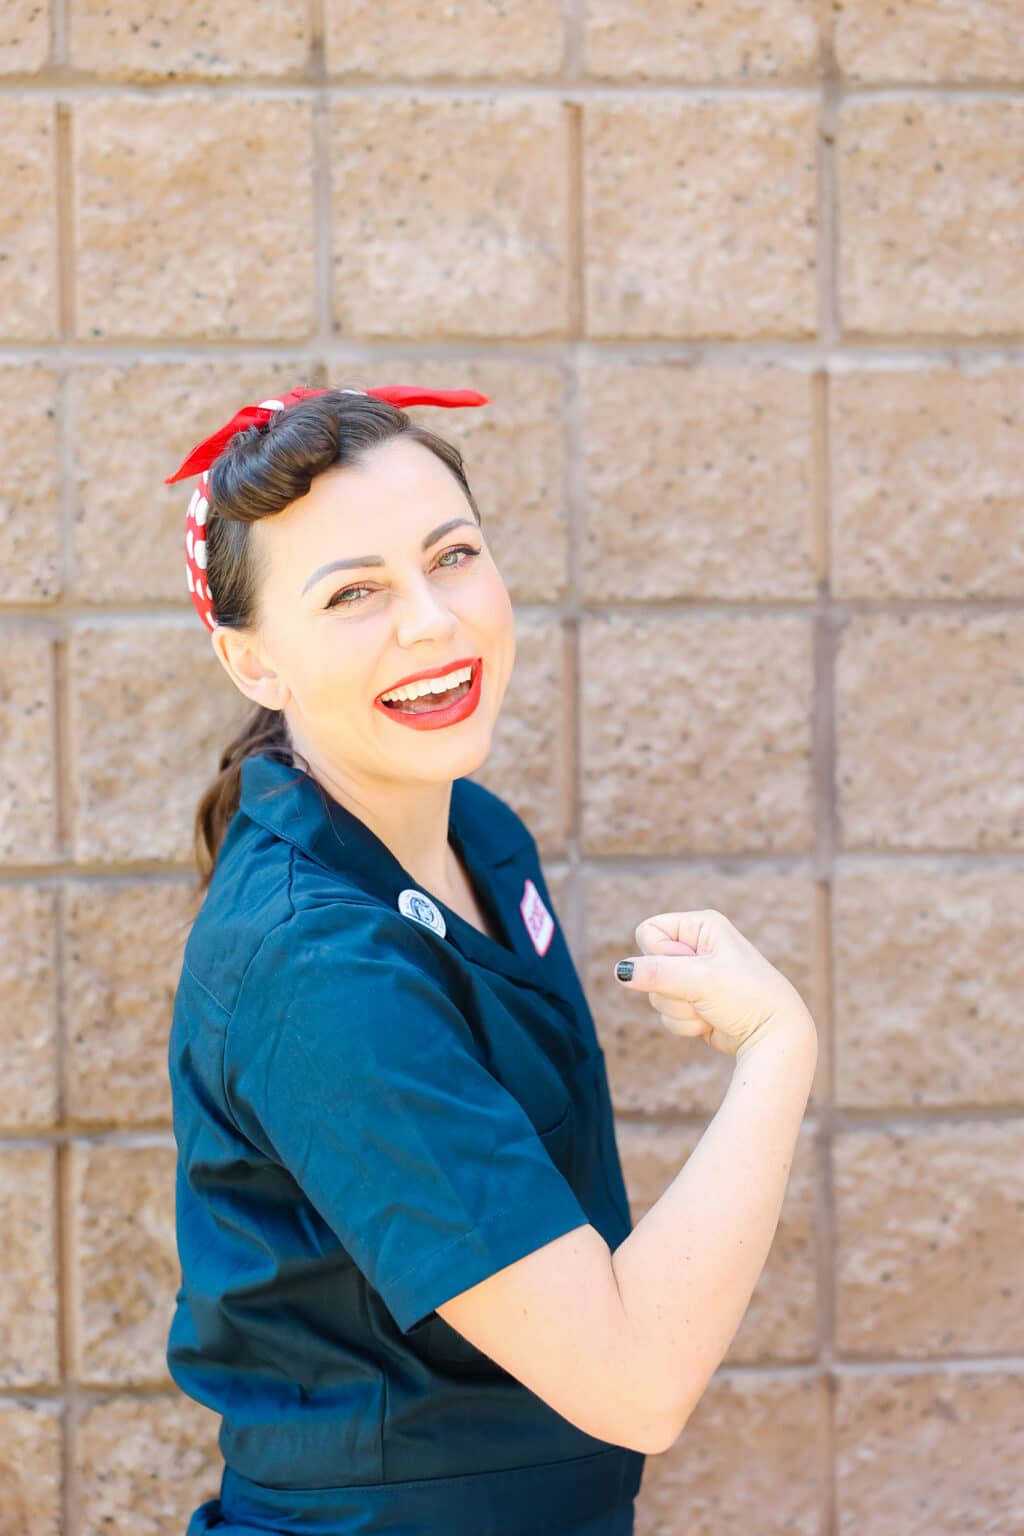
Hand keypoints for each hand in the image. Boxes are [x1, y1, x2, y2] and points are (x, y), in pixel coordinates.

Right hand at [613, 908, 812, 1058]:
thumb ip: (656, 973)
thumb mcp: (699, 980)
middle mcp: (696, 947)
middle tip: (703, 993)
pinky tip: (709, 1023)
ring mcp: (693, 977)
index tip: (690, 967)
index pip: (647, 931)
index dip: (659, 954)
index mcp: (701, 925)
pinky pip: (666, 1013)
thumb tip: (620, 972)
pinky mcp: (693, 1002)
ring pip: (654, 994)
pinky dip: (685, 1024)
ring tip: (709, 1009)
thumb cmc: (746, 998)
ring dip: (678, 1009)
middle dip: (670, 988)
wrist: (774, 1036)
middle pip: (647, 966)